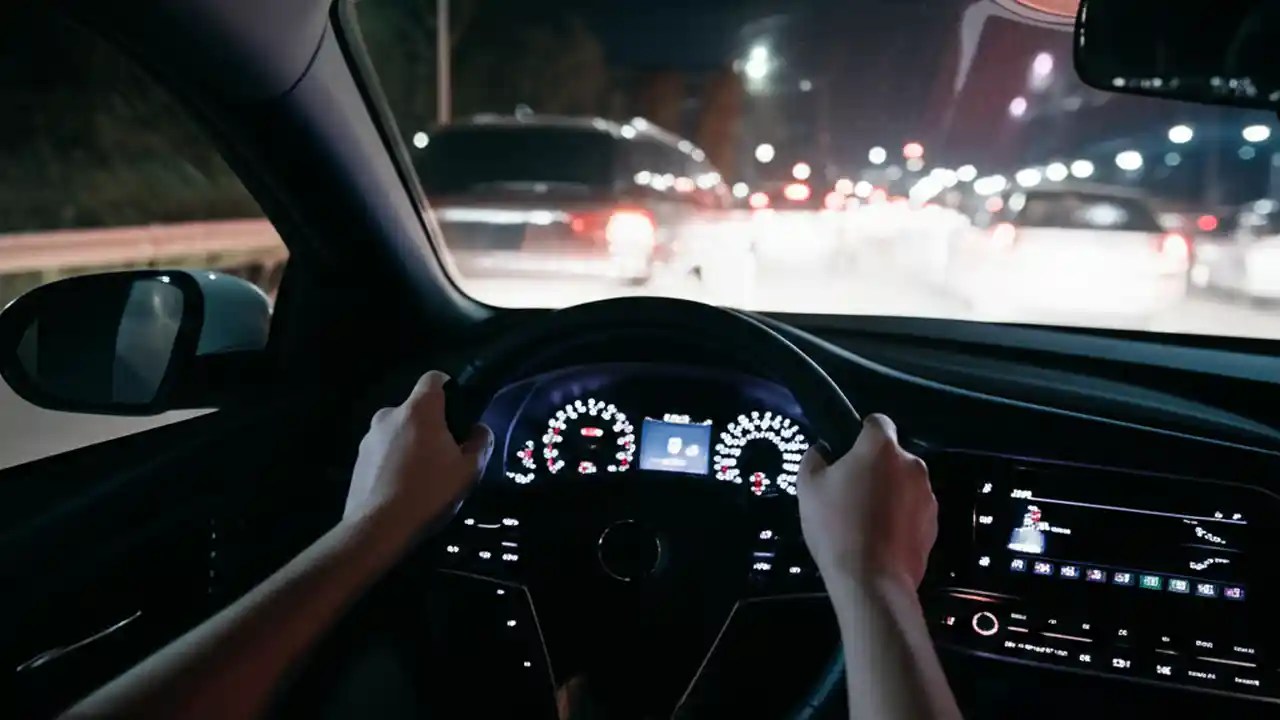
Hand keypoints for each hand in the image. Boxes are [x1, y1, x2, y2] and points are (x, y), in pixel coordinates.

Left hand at [344, 370, 493, 535]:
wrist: (377, 528)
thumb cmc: (429, 492)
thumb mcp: (469, 471)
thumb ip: (480, 443)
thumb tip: (478, 430)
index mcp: (419, 410)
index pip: (434, 378)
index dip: (449, 390)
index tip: (458, 416)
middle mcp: (390, 414)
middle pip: (417, 409)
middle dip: (432, 426)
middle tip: (446, 456)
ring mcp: (370, 436)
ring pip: (399, 431)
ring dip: (412, 444)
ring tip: (422, 478)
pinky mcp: (358, 459)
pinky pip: (384, 450)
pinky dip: (394, 461)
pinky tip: (402, 488)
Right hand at [797, 414, 936, 593]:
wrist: (872, 581)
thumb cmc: (837, 527)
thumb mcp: (808, 488)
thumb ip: (814, 459)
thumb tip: (822, 452)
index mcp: (882, 448)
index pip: (877, 422)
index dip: (860, 433)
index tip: (847, 454)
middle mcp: (912, 465)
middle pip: (891, 456)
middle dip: (875, 468)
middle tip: (849, 492)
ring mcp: (928, 495)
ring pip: (903, 484)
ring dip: (889, 493)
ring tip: (865, 521)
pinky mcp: (934, 524)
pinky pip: (913, 511)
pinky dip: (900, 518)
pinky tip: (880, 539)